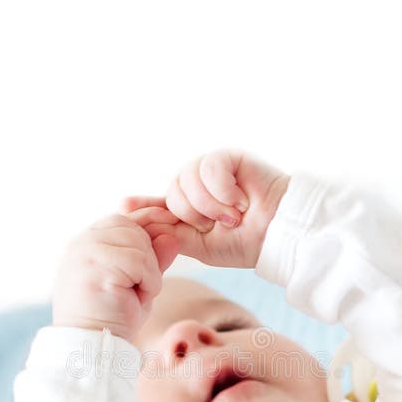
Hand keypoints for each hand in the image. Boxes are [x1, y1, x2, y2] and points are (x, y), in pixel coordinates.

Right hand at [52, 208, 180, 343]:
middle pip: (131, 227)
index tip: (165, 238)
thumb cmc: (113, 318)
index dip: (147, 225)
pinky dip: (148, 280)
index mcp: (87, 243)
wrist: (94, 346)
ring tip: (139, 293)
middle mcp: (82, 242)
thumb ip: (152, 257)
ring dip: (149, 269)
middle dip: (148, 253)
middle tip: (143, 285)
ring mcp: (85, 252)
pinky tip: (139, 297)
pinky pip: (138, 260)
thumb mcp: (138, 282)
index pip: (122, 219)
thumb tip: (172, 234)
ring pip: (137, 242)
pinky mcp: (95, 266)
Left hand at [120, 148, 289, 268]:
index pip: (160, 202)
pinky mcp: (227, 157)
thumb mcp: (199, 244)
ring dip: (212, 206)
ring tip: (234, 216)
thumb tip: (139, 221)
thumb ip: (170, 232)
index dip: (143, 203)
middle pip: (173, 194)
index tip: (123, 207)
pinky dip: (223, 191)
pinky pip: (209, 169)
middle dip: (195, 215)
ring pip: (188, 181)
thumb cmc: (244, 242)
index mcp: (188, 207)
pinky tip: (240, 202)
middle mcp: (196, 186)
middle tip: (222, 225)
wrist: (278, 235)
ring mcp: (211, 170)